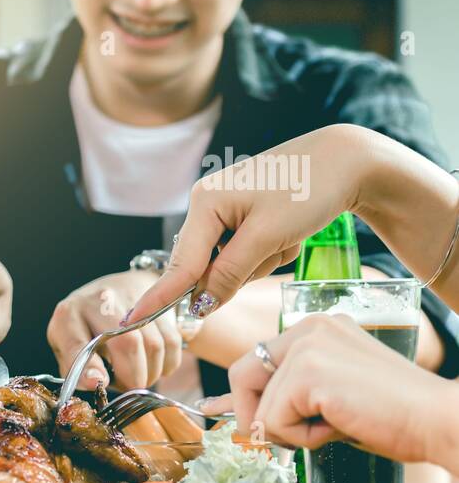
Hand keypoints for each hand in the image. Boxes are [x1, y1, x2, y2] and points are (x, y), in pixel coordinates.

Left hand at [48, 269, 182, 390]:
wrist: (115, 290)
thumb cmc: (85, 327)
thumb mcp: (69, 347)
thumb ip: (77, 368)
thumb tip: (96, 384)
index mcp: (68, 315)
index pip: (78, 343)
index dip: (89, 367)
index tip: (98, 383)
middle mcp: (99, 300)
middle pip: (126, 342)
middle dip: (132, 376)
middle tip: (130, 387)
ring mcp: (132, 298)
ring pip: (153, 345)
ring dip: (151, 372)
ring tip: (139, 375)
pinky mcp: (159, 302)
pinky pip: (172, 342)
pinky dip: (167, 364)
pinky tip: (154, 365)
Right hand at [125, 124, 375, 325]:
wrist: (348, 161)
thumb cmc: (309, 190)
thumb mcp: (269, 237)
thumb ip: (230, 274)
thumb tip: (202, 304)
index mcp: (205, 203)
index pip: (180, 265)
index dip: (160, 298)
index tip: (132, 322)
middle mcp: (206, 203)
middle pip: (207, 266)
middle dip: (244, 268)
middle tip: (279, 244)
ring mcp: (223, 207)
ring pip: (230, 262)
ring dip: (262, 260)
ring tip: (290, 234)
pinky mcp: (241, 213)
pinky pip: (244, 251)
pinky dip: (269, 250)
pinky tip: (289, 230)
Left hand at [205, 314, 444, 464]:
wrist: (437, 421)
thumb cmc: (393, 415)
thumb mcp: (328, 395)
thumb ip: (282, 393)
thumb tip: (224, 405)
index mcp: (316, 328)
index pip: (255, 360)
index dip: (246, 397)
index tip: (235, 414)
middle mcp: (309, 328)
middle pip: (241, 375)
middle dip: (258, 416)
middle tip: (298, 434)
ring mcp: (307, 347)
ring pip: (260, 407)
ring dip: (294, 432)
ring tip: (338, 423)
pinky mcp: (309, 373)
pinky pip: (274, 422)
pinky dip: (304, 439)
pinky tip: (340, 426)